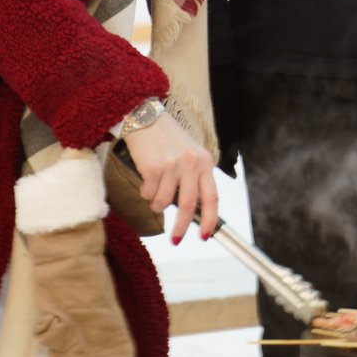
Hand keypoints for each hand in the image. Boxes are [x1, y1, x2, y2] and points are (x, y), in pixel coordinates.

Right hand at [124, 113, 219, 242]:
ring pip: (163, 203)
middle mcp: (191, 164)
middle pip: (188, 206)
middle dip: (181, 227)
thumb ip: (194, 178)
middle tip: (176, 239)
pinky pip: (148, 194)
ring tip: (153, 190)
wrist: (144, 117)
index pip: (212, 197)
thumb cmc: (166, 137)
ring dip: (156, 204)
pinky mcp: (153, 168)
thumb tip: (192, 211)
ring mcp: (172, 166)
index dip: (210, 220)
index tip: (205, 235)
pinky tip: (145, 176)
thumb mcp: (189, 154)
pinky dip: (145, 192)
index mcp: (205, 161)